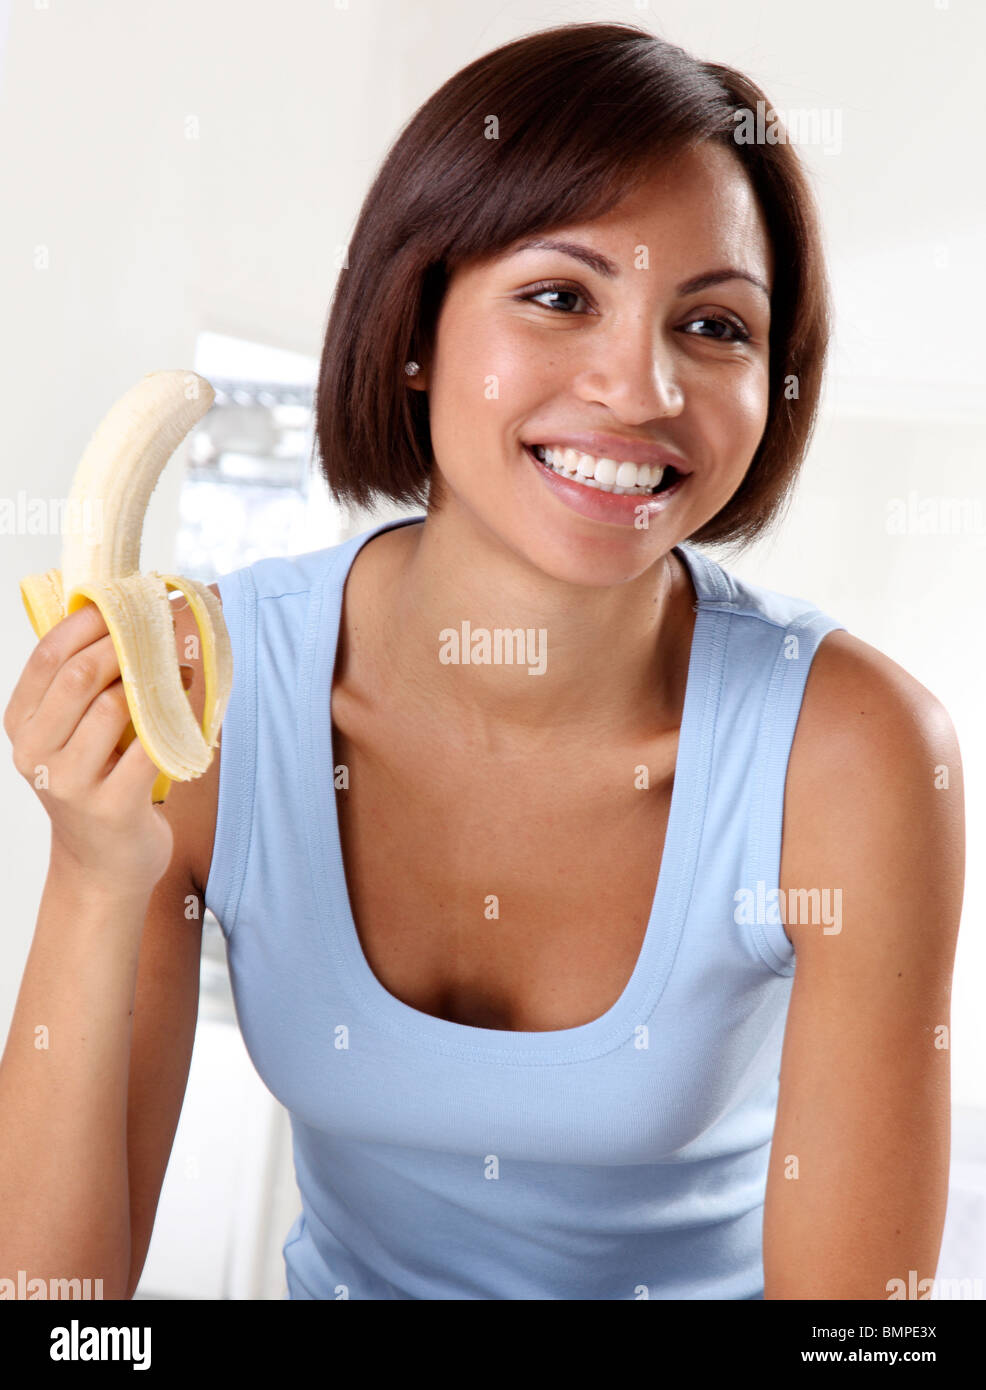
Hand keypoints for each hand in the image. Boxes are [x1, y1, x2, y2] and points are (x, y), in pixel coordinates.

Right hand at [4, 600, 185, 895]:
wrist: (102, 867)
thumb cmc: (96, 786)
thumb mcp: (72, 734)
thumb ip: (84, 685)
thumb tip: (126, 617)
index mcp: (21, 724)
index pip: (47, 656)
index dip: (88, 621)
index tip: (126, 600)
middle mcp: (36, 752)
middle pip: (79, 675)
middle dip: (125, 643)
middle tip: (162, 627)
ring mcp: (69, 783)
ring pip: (114, 707)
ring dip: (155, 679)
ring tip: (180, 665)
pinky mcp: (110, 807)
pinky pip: (148, 749)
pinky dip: (175, 722)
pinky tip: (189, 708)